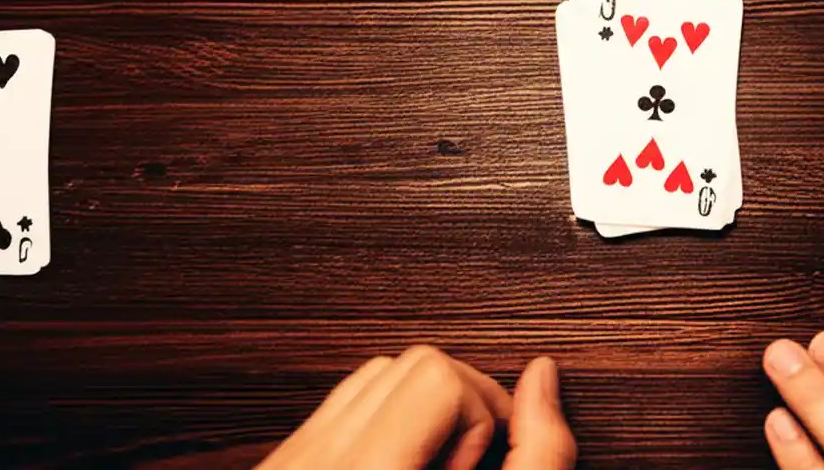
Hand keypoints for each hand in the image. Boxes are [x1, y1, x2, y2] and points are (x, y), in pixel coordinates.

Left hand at [260, 347, 575, 469]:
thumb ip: (537, 456)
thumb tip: (543, 378)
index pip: (435, 375)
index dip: (482, 411)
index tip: (485, 459)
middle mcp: (312, 460)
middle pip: (409, 364)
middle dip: (458, 410)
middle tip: (463, 469)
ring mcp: (289, 460)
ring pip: (372, 378)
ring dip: (421, 418)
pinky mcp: (280, 463)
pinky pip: (338, 406)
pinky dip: (383, 429)